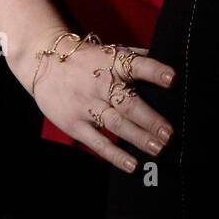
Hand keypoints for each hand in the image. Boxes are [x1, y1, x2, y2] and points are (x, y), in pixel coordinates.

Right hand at [22, 30, 176, 173]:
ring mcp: (87, 105)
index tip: (173, 79)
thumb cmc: (89, 59)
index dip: (154, 72)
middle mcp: (101, 84)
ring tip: (158, 149)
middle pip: (127, 102)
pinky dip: (115, 155)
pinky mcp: (75, 124)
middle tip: (170, 134)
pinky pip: (98, 142)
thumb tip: (173, 57)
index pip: (137, 65)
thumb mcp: (111, 52)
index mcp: (114, 63)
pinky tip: (133, 165)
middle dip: (149, 118)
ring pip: (115, 124)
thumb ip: (139, 57)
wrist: (45, 64)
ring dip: (137, 137)